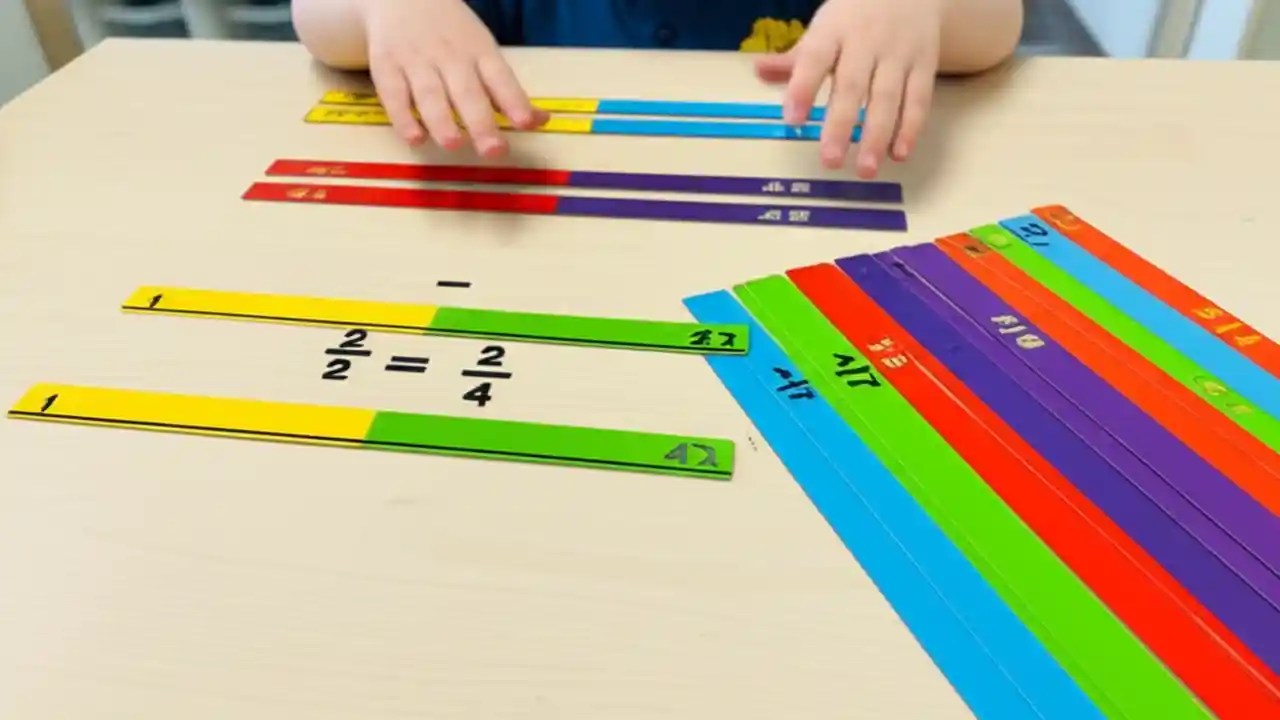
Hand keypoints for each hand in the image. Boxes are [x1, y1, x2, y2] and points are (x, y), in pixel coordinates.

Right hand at [360, 0, 546, 154]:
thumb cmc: (452, 32)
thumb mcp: (483, 51)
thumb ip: (507, 90)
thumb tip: (541, 121)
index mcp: (479, 51)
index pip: (500, 78)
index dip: (514, 101)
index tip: (525, 124)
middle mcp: (450, 56)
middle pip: (466, 91)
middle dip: (480, 122)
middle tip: (492, 150)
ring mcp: (416, 60)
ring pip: (429, 94)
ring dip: (442, 121)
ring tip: (453, 144)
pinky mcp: (386, 66)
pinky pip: (393, 94)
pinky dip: (403, 118)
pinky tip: (415, 138)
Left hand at [755, 0, 941, 177]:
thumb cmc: (855, 17)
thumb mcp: (823, 29)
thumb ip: (794, 58)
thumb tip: (759, 72)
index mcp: (833, 30)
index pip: (814, 58)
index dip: (803, 88)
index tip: (792, 121)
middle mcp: (867, 41)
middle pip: (852, 85)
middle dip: (840, 124)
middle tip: (829, 161)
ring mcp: (898, 53)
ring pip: (888, 97)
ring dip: (877, 136)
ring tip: (865, 170)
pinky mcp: (925, 63)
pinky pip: (919, 98)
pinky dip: (911, 128)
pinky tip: (899, 154)